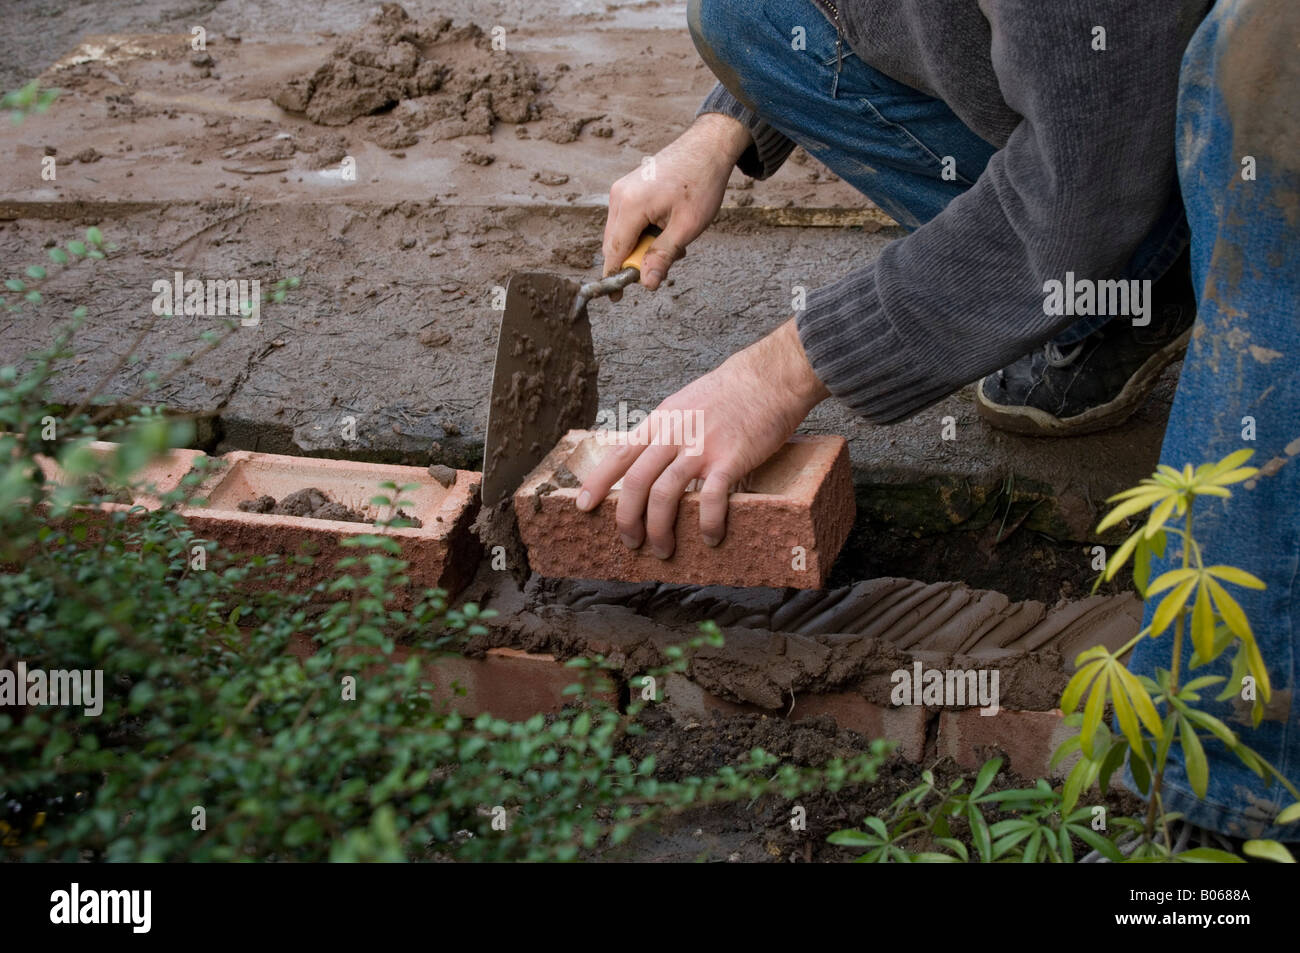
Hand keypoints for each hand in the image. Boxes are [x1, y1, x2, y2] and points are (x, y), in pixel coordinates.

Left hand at [576, 319, 829, 557]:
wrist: (770, 376)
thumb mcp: (686, 402)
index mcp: (662, 420)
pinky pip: (711, 498)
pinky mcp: (730, 458)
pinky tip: (709, 537)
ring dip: (660, 529)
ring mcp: (701, 446)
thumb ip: (668, 429)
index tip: (582, 505)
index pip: (620, 454)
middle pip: (636, 482)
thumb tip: (652, 458)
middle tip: (630, 542)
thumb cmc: (733, 391)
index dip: (597, 482)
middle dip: (627, 518)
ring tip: (663, 550)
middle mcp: (674, 433)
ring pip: (665, 494)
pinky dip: (706, 523)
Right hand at [603, 113, 749, 295]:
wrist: (707, 147)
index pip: (613, 252)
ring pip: (621, 233)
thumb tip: (646, 283)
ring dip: (641, 246)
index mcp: (630, 205)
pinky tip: (666, 228)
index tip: (616, 298)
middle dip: (635, 260)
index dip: (614, 277)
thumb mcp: (687, 227)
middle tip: (664, 265)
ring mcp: (621, 190)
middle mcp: (618, 196)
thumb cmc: (701, 183)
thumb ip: (663, 256)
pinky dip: (642, 232)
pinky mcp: (628, 188)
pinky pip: (627, 220)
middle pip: (614, 244)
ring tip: (673, 241)